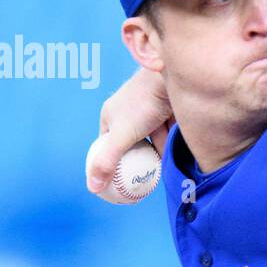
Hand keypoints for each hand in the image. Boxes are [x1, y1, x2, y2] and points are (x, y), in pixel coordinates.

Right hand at [87, 67, 173, 192]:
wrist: (172, 78)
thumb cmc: (144, 103)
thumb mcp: (123, 136)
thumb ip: (108, 161)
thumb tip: (93, 188)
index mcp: (111, 116)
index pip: (106, 147)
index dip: (110, 165)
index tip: (116, 186)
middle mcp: (129, 113)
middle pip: (130, 146)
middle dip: (135, 164)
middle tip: (138, 187)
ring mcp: (149, 113)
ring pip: (150, 141)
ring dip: (154, 157)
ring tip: (157, 179)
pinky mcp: (167, 113)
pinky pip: (166, 136)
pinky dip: (168, 147)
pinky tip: (173, 163)